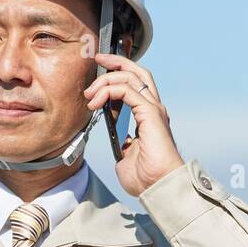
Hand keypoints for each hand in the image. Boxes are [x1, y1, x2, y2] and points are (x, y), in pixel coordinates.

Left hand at [83, 52, 183, 197]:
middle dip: (116, 61)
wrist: (158, 187)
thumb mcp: (126, 157)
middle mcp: (153, 109)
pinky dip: (109, 91)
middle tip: (97, 59)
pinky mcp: (150, 113)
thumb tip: (119, 142)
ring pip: (130, 77)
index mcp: (148, 117)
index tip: (98, 73)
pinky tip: (96, 103)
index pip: (136, 84)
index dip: (118, 73)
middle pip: (137, 72)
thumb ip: (123, 145)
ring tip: (89, 95)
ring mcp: (153, 110)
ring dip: (105, 80)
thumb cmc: (146, 178)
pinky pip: (127, 90)